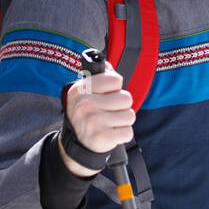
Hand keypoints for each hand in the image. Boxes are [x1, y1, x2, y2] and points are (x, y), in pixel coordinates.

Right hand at [59, 62, 134, 177]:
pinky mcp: (102, 138)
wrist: (78, 143)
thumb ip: (99, 77)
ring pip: (130, 115)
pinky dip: (123, 134)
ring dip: (124, 120)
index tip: (107, 95)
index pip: (115, 79)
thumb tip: (108, 65)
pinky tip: (111, 133)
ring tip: (111, 123)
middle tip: (110, 112)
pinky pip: (128, 132)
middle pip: (126, 98)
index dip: (115, 88)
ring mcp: (93, 122)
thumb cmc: (86, 114)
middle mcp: (85, 104)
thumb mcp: (85, 93)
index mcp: (80, 89)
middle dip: (122, 106)